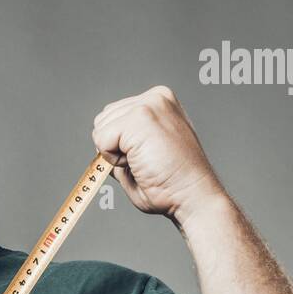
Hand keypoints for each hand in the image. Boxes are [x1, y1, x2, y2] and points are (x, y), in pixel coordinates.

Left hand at [91, 85, 226, 228]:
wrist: (193, 196)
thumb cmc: (171, 185)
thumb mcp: (141, 157)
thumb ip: (121, 144)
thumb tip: (100, 142)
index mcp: (158, 102)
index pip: (114, 116)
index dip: (119, 146)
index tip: (148, 158)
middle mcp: (155, 97)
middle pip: (103, 119)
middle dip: (114, 148)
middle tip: (145, 163)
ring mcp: (149, 104)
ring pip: (101, 129)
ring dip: (114, 154)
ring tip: (144, 162)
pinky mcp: (140, 117)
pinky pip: (102, 139)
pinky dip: (113, 159)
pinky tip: (140, 164)